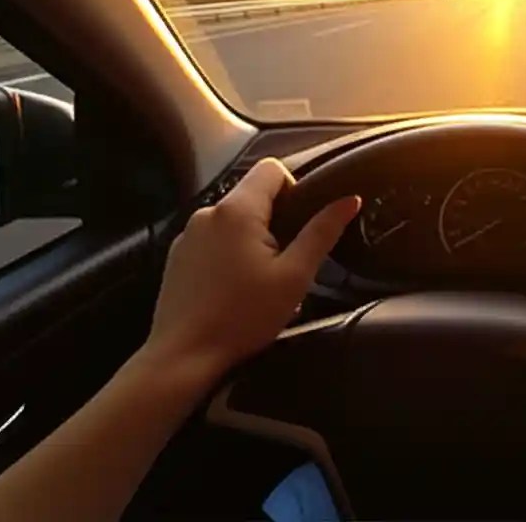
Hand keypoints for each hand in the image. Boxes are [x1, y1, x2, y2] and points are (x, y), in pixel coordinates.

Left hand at [144, 158, 359, 380]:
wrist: (184, 355)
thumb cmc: (242, 318)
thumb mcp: (294, 277)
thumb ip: (321, 233)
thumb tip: (348, 200)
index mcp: (237, 211)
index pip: (272, 169)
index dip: (294, 189)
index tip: (300, 227)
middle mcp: (207, 213)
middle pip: (252, 196)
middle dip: (274, 222)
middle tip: (284, 264)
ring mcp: (188, 234)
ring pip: (232, 221)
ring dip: (251, 240)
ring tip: (258, 283)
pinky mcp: (177, 256)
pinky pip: (212, 241)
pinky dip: (228, 255)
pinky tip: (232, 290)